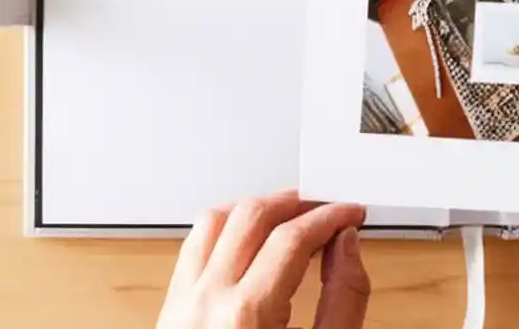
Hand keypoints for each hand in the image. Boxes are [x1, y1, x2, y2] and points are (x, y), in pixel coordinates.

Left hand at [157, 191, 369, 328]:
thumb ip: (343, 301)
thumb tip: (347, 248)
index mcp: (248, 316)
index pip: (294, 235)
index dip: (331, 215)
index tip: (351, 214)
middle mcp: (207, 301)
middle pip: (253, 215)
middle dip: (298, 202)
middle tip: (328, 210)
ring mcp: (181, 303)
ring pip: (214, 220)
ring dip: (257, 209)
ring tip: (290, 217)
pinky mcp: (168, 311)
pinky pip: (193, 246)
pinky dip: (225, 229)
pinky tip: (248, 240)